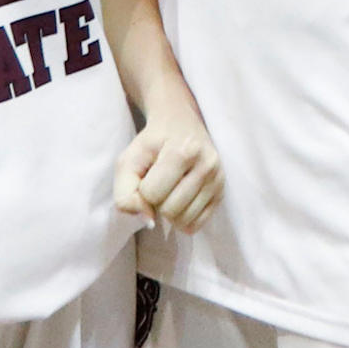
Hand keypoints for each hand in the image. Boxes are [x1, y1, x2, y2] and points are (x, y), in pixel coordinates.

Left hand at [116, 115, 222, 230]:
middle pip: (170, 210)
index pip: (151, 194)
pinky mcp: (222, 192)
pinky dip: (183, 219)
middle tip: (159, 183)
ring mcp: (218, 179)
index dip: (141, 189)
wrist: (180, 123)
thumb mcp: (128, 161)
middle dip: (157, 203)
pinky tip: (180, 200)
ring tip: (170, 191)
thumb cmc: (151, 144)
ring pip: (185, 220)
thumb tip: (148, 221)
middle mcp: (206, 164)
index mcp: (182, 151)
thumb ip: (125, 194)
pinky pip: (198, 224)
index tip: (147, 175)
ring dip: (170, 213)